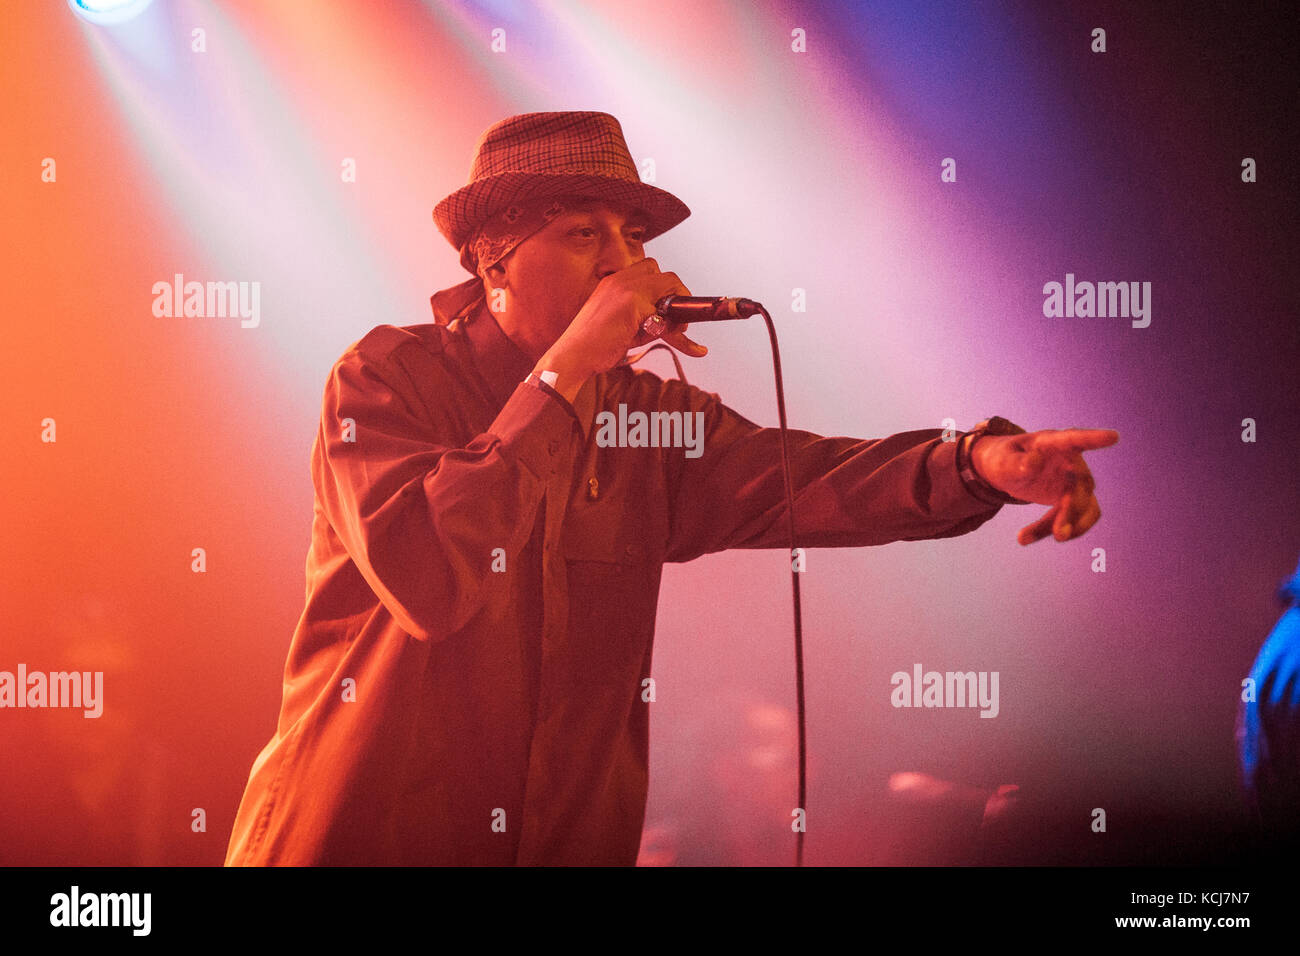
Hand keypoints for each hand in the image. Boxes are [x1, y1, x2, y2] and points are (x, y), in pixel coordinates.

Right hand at [543, 258, 707, 378]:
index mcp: (614, 282)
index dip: (664, 290)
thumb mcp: (623, 326)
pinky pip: (665, 312)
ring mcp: (625, 287)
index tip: (669, 312)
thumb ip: (645, 318)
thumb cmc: (595, 346)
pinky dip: (673, 331)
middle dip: (677, 294)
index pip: (649, 271)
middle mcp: (619, 279)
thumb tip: (672, 322)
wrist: (573, 356)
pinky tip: (675, 344)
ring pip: (669, 284)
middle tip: (680, 321)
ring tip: (681, 334)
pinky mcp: (632, 302)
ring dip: (678, 308)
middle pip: (663, 273)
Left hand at [969, 427, 1119, 544]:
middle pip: (1081, 486)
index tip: (1114, 436)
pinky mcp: (1074, 498)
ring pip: (1082, 508)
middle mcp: (1071, 460)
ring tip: (1023, 538)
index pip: (1074, 438)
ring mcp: (1076, 480)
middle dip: (1073, 511)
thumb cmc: (1005, 458)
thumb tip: (1034, 462)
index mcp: (1052, 442)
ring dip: (1065, 526)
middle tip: (1058, 536)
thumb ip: (1017, 463)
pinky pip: (1076, 519)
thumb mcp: (1003, 460)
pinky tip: (1027, 537)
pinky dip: (1055, 530)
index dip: (1094, 438)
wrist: (1009, 470)